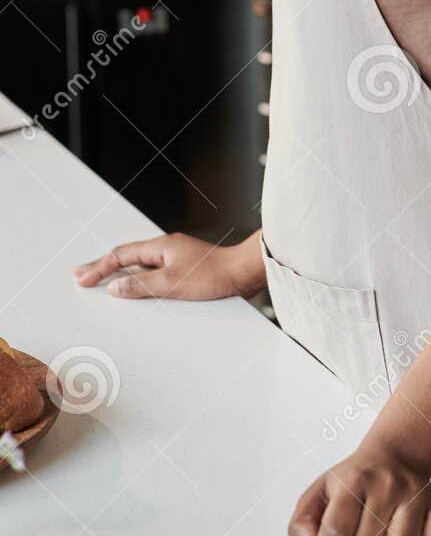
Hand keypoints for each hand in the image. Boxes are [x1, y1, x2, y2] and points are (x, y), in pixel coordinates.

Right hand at [73, 231, 263, 300]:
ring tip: (102, 281)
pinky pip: (154, 272)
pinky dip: (139, 279)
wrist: (245, 273)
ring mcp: (177, 258)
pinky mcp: (186, 269)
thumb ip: (141, 285)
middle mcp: (167, 249)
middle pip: (127, 256)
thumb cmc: (214, 274)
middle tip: (81, 275)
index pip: (121, 255)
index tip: (81, 279)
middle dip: (103, 266)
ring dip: (120, 273)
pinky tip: (138, 288)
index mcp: (161, 246)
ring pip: (141, 264)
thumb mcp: (172, 283)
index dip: (99, 268)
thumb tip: (115, 287)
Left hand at [288, 443, 430, 535]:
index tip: (334, 530)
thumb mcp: (317, 493)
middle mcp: (387, 484)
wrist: (393, 455)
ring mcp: (415, 493)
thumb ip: (302, 525)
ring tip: (380, 529)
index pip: (334, 533)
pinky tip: (404, 527)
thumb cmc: (352, 480)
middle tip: (358, 527)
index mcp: (353, 479)